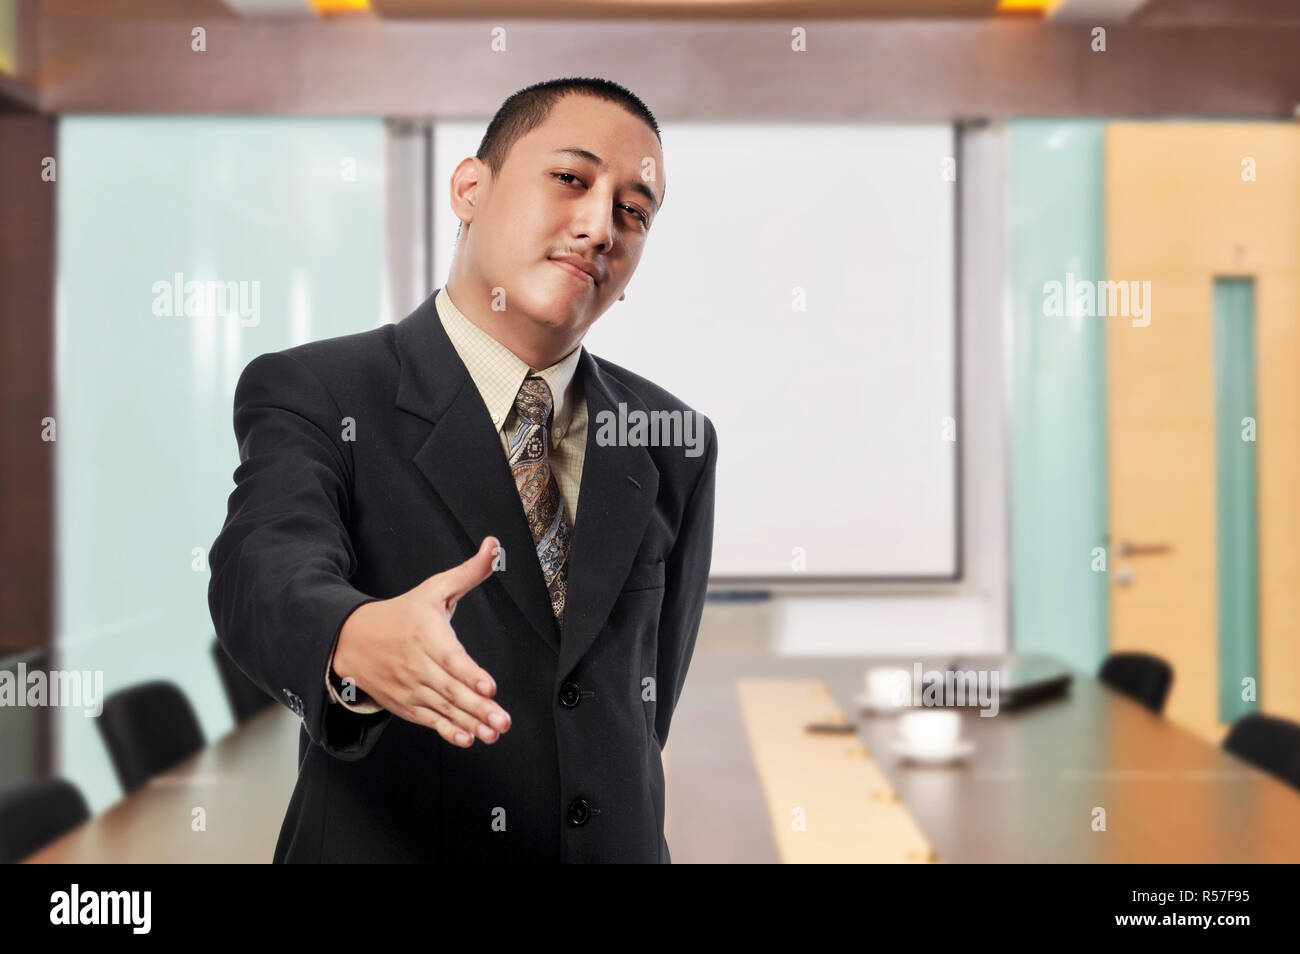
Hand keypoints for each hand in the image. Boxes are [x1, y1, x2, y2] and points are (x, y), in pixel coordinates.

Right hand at [333, 536, 510, 747]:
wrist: (350, 640)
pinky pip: (428, 720)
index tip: (489, 686)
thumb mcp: (433, 589)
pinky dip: (446, 731)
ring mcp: (410, 688)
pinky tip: (465, 739)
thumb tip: (494, 545)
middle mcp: (417, 664)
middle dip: (478, 707)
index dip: (469, 673)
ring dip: (469, 723)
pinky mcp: (406, 705)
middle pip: (450, 689)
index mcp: (426, 634)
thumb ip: (468, 572)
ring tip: (492, 733)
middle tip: (502, 720)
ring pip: (442, 708)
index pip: (450, 657)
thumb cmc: (401, 614)